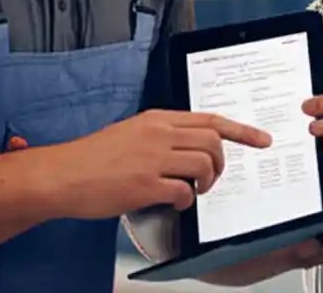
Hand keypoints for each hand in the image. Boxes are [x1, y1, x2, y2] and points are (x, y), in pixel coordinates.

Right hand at [42, 110, 271, 219]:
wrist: (61, 175)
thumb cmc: (91, 158)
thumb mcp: (130, 133)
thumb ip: (160, 136)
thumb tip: (187, 149)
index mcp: (156, 120)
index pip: (210, 119)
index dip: (241, 130)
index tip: (261, 139)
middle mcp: (158, 134)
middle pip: (214, 141)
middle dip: (221, 163)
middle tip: (211, 178)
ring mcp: (152, 159)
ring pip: (204, 164)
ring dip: (206, 182)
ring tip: (192, 192)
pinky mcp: (144, 185)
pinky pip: (184, 192)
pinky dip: (186, 201)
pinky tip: (172, 203)